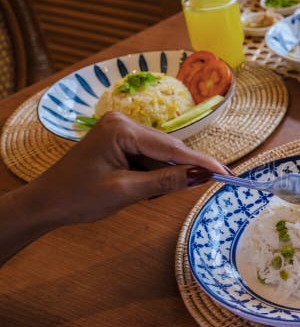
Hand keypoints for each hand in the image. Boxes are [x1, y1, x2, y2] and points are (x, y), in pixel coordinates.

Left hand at [0, 112, 226, 263]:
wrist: (44, 203)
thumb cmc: (78, 197)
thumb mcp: (126, 192)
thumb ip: (166, 182)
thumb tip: (202, 177)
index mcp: (122, 129)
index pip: (172, 148)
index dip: (202, 162)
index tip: (227, 173)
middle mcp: (123, 122)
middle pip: (169, 149)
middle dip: (179, 172)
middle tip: (200, 189)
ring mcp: (121, 130)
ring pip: (161, 155)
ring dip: (162, 177)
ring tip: (141, 195)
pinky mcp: (120, 141)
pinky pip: (149, 158)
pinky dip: (152, 175)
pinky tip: (138, 188)